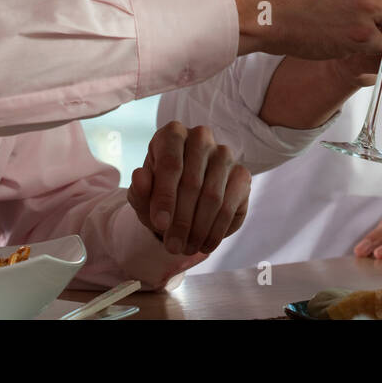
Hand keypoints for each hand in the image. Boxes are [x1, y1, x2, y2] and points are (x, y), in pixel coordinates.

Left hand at [127, 123, 250, 255]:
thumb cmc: (160, 192)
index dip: (165, 197)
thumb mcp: (143, 196)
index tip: (159, 225)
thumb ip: (139, 188)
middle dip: (181, 221)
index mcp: (173, 134)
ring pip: (213, 196)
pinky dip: (217, 230)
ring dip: (199, 229)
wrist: (183, 198)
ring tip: (187, 248)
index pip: (171, 164)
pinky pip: (230, 205)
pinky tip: (205, 244)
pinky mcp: (242, 174)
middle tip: (172, 247)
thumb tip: (140, 176)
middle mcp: (201, 137)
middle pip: (193, 183)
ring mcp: (224, 154)